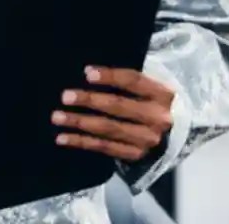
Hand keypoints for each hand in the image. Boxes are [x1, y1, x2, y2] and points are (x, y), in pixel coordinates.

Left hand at [53, 66, 174, 161]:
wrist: (172, 133)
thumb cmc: (148, 100)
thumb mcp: (147, 86)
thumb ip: (124, 80)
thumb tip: (87, 72)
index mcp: (162, 94)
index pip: (134, 81)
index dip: (110, 76)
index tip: (86, 73)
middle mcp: (158, 118)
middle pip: (118, 106)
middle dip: (89, 100)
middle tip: (65, 96)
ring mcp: (147, 139)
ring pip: (108, 129)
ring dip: (79, 123)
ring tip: (56, 117)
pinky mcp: (135, 155)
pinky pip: (104, 147)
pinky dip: (81, 142)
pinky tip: (61, 138)